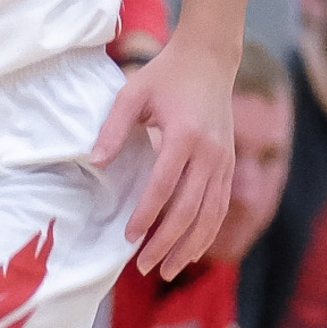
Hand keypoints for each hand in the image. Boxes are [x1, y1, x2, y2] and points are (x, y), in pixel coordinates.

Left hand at [88, 35, 234, 275]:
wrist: (209, 58)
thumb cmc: (166, 75)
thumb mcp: (132, 93)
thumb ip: (113, 129)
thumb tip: (96, 163)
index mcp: (185, 135)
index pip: (165, 186)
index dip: (147, 215)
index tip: (129, 237)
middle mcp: (210, 153)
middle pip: (190, 209)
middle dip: (166, 242)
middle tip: (144, 266)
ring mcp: (224, 160)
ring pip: (211, 215)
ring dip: (190, 246)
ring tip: (168, 269)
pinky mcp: (229, 164)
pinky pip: (221, 206)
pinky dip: (207, 232)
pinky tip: (191, 250)